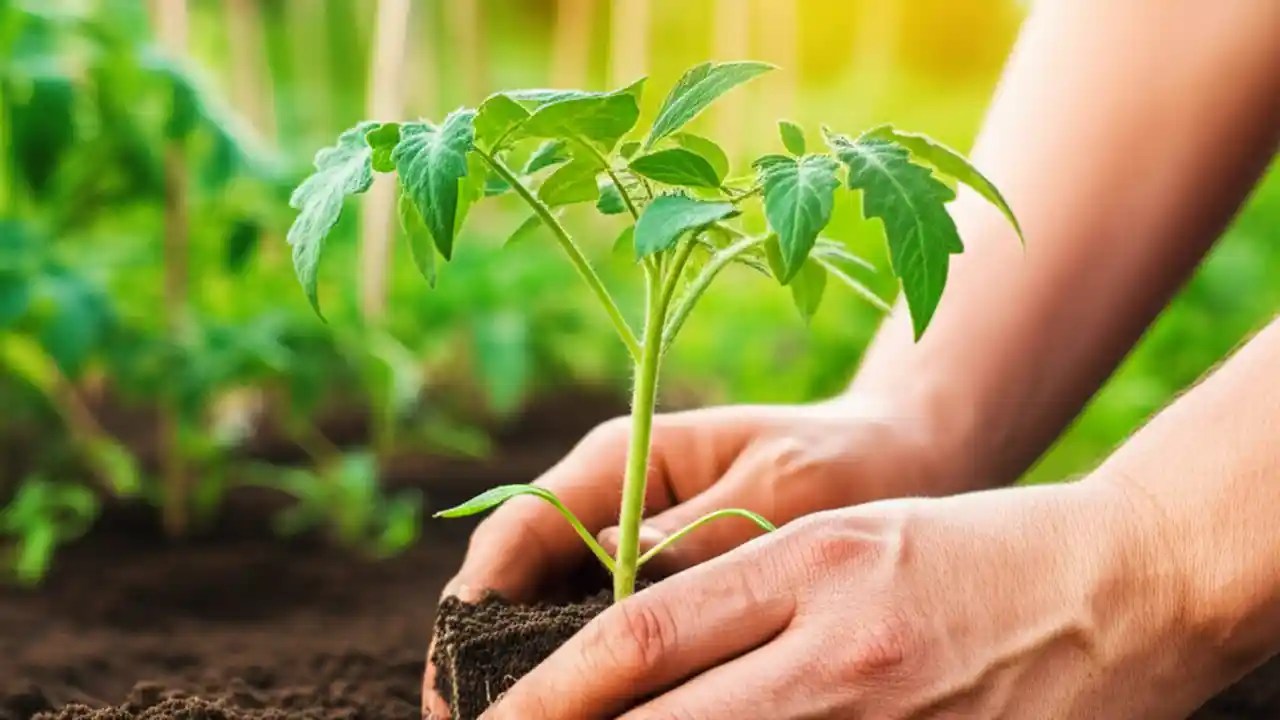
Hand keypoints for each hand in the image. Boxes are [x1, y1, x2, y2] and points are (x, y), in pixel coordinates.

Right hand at [423, 399, 951, 716]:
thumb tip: (615, 585)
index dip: (473, 613)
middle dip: (487, 657)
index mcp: (622, 460)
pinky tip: (594, 713)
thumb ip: (696, 541)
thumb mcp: (779, 496)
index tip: (458, 690)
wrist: (891, 453)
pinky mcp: (656, 572)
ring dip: (531, 670)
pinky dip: (590, 671)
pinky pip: (603, 623)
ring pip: (549, 609)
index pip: (516, 534)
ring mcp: (627, 535)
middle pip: (515, 581)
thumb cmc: (841, 464)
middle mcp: (608, 497)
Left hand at [481, 478, 1221, 718]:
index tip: (492, 717)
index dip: (550, 690)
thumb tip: (633, 654)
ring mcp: (883, 717)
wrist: (1122, 583)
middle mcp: (835, 649)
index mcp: (807, 566)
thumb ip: (743, 590)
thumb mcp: (846, 537)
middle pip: (663, 718)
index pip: (640, 637)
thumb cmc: (972, 546)